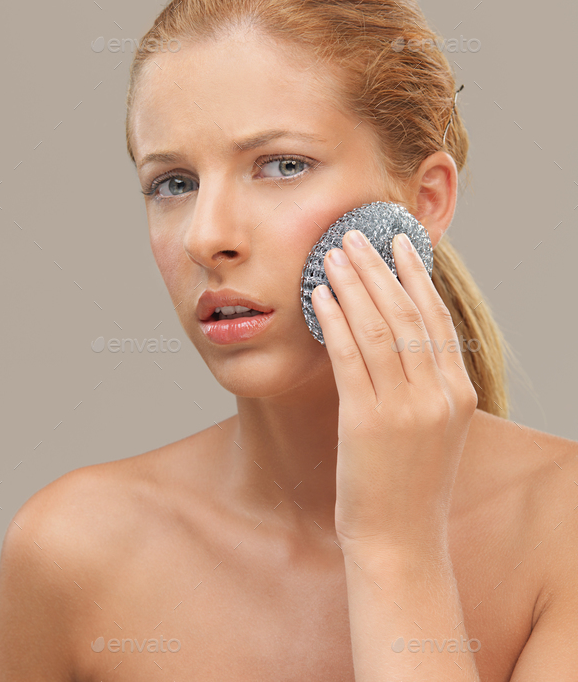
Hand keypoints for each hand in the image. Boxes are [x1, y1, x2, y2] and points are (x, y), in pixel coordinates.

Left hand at [311, 229, 477, 553]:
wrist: (400, 542)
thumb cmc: (408, 485)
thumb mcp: (431, 430)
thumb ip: (423, 384)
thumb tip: (397, 336)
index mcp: (458, 394)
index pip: (437, 319)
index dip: (416, 276)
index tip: (399, 244)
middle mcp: (438, 395)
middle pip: (408, 313)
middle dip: (380, 268)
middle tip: (356, 235)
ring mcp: (406, 408)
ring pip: (379, 327)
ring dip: (353, 284)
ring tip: (333, 254)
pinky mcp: (368, 421)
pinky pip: (350, 356)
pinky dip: (335, 319)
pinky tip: (320, 295)